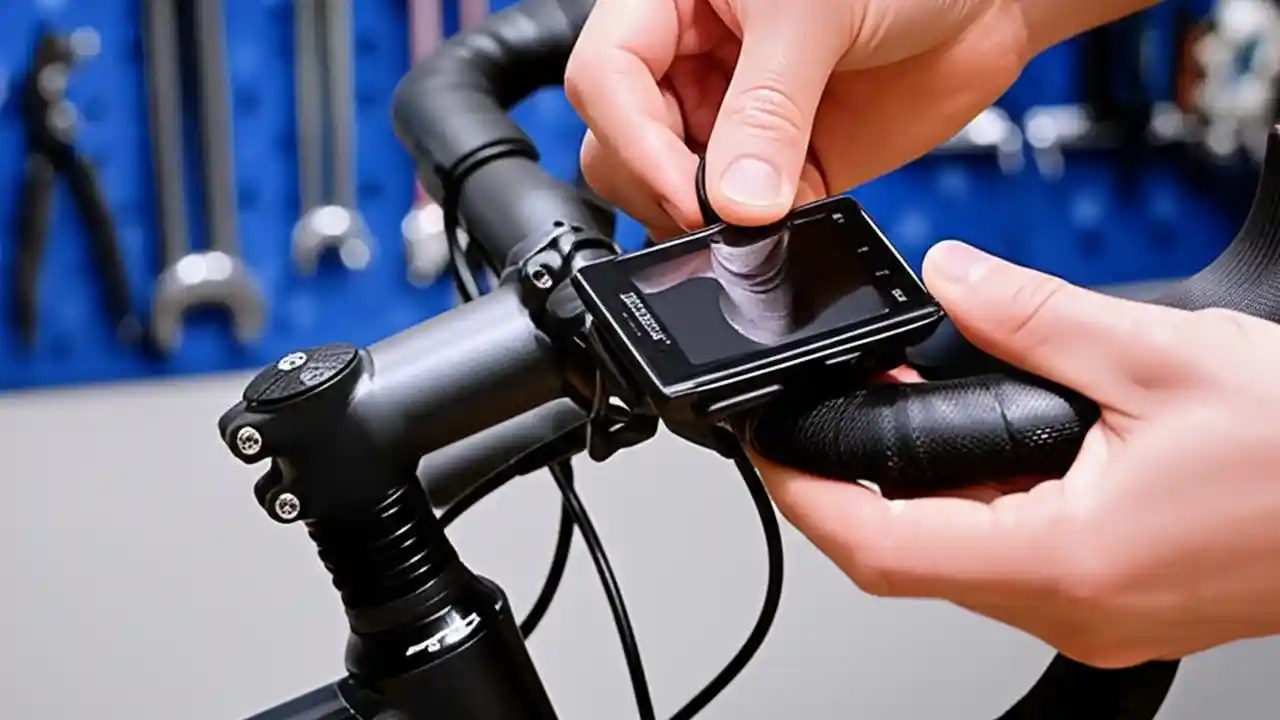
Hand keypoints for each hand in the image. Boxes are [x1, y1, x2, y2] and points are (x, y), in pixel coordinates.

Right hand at [564, 0, 1029, 235]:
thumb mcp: (816, 16)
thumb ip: (768, 111)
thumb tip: (734, 202)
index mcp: (670, 4)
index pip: (605, 77)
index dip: (634, 139)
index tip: (691, 188)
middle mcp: (690, 64)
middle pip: (620, 145)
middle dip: (661, 184)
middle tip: (720, 211)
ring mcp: (732, 122)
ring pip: (673, 193)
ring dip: (708, 220)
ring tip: (763, 214)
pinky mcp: (779, 171)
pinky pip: (744, 221)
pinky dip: (758, 236)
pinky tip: (788, 223)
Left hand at [756, 240, 1279, 667]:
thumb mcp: (1162, 358)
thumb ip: (1038, 319)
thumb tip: (956, 280)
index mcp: (1068, 559)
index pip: (883, 549)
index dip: (809, 500)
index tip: (771, 454)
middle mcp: (1071, 607)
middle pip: (908, 560)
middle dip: (853, 488)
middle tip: (831, 416)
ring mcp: (1093, 614)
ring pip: (957, 563)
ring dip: (916, 496)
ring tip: (899, 419)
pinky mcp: (1115, 602)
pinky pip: (1010, 562)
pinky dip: (975, 506)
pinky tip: (982, 451)